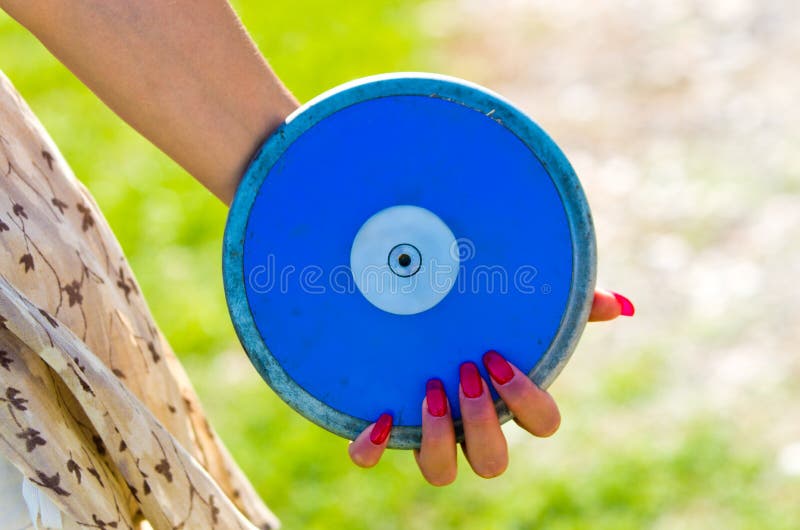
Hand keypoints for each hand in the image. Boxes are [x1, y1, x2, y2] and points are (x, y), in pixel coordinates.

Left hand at [348, 288, 633, 484]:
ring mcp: (429, 432)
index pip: (542, 425)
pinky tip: (377, 419)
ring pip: (441, 472)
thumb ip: (572, 308)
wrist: (421, 303)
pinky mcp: (387, 427)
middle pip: (493, 461)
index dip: (526, 401)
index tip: (500, 359)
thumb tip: (618, 305)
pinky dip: (372, 450)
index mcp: (510, 401)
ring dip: (438, 441)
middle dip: (482, 423)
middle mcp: (472, 426)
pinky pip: (372, 461)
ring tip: (430, 389)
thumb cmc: (487, 313)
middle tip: (466, 371)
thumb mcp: (527, 307)